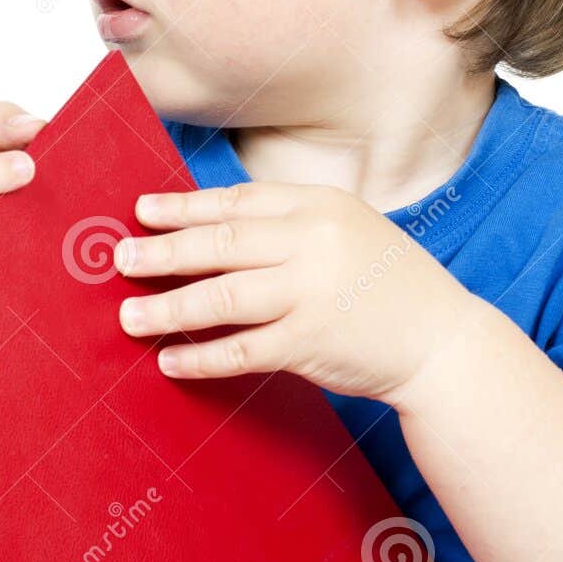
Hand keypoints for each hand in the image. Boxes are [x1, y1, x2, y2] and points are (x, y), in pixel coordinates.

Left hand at [111, 180, 473, 404]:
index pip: (236, 202)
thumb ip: (292, 225)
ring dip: (168, 307)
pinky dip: (200, 356)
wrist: (442, 340)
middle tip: (119, 260)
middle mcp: (313, 242)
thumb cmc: (388, 284)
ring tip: (129, 316)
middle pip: (219, 243)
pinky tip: (171, 359)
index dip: (184, 207)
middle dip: (162, 252)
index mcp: (320, 205)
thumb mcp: (348, 229)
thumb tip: (213, 228)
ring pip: (221, 296)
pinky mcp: (310, 343)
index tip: (143, 212)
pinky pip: (240, 350)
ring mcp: (311, 293)